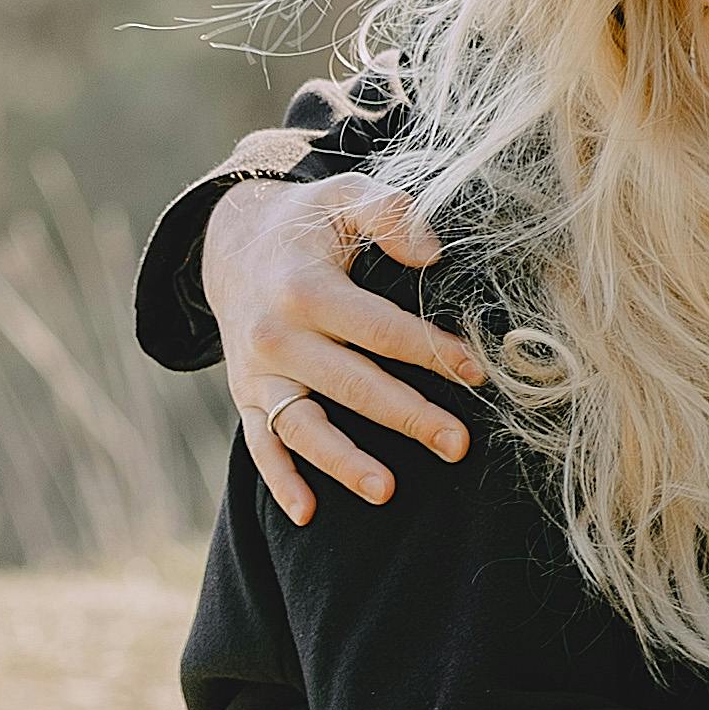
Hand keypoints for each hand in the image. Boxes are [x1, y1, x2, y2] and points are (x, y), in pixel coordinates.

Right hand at [206, 160, 491, 524]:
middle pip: (350, 385)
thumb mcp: (342, 196)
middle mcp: (277, 335)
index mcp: (304, 287)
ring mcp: (259, 373)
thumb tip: (431, 254)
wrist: (232, 246)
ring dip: (342, 462)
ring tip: (387, 491)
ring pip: (302, 426)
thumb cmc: (308, 224)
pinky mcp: (248, 397)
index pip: (378, 328)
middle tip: (457, 444)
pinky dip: (280, 481)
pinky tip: (308, 513)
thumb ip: (389, 212)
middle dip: (406, 417)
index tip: (476, 373)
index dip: (430, 352)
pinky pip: (261, 446)